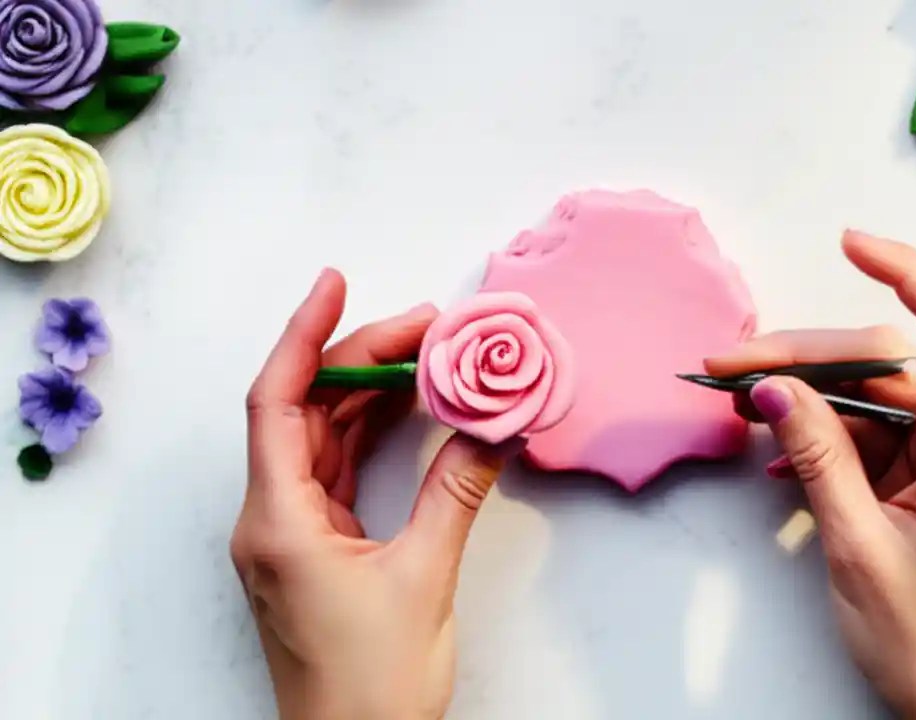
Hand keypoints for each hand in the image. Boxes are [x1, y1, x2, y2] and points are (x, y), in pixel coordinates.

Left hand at [231, 269, 519, 719]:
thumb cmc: (372, 687)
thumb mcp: (424, 580)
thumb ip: (457, 494)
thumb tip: (492, 429)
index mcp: (279, 523)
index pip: (276, 402)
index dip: (305, 334)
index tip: (336, 282)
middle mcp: (273, 520)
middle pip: (305, 411)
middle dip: (360, 357)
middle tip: (427, 324)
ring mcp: (293, 535)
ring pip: (323, 438)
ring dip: (370, 393)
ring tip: (430, 355)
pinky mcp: (317, 550)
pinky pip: (339, 471)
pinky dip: (374, 434)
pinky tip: (414, 410)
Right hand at [707, 232, 915, 719]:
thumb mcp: (856, 546)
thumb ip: (816, 458)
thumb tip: (774, 389)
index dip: (908, 272)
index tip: (851, 246)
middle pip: (888, 364)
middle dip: (808, 357)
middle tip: (730, 366)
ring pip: (873, 400)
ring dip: (808, 400)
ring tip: (739, 404)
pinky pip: (873, 441)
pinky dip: (825, 441)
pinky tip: (779, 459)